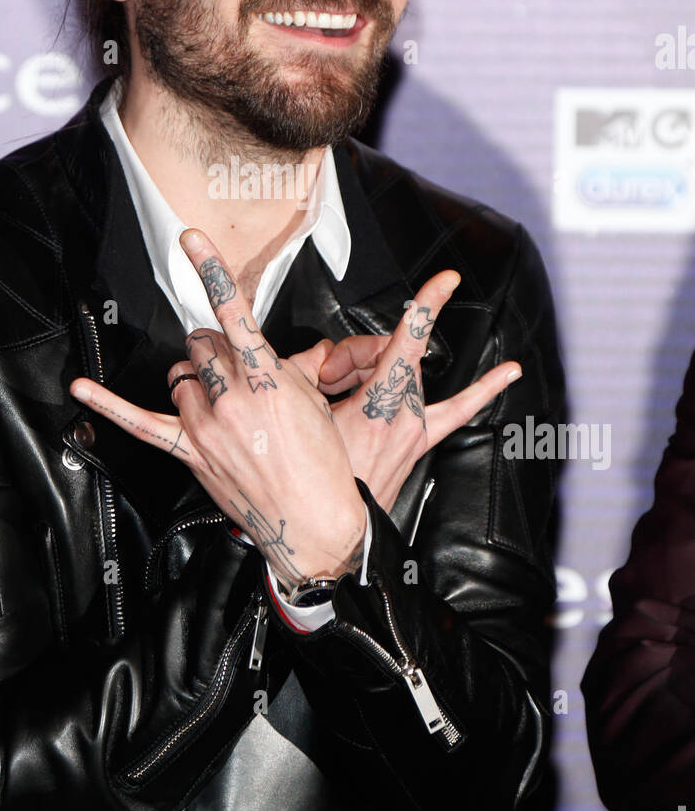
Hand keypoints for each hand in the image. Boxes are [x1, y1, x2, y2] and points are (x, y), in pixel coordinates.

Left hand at [69, 228, 366, 588]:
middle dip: (214, 347)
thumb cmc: (322, 465)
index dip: (211, 270)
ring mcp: (206, 426)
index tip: (191, 238)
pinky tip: (83, 389)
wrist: (314, 522)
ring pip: (180, 374)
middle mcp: (231, 398)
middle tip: (235, 369)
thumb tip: (287, 354)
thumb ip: (291, 369)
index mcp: (266, 379)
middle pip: (201, 343)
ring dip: (195, 376)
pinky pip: (140, 424)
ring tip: (220, 397)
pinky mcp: (190, 452)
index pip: (233, 312)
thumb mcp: (314, 402)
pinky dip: (107, 405)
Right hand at [293, 271, 521, 512]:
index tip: (447, 280)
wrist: (331, 529)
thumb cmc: (315, 478)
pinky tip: (510, 373)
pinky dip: (484, 389)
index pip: (406, 343)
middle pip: (390, 354)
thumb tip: (319, 357)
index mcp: (379, 407)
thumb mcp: (301, 416)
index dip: (426, 307)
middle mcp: (405, 415)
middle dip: (353, 356)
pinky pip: (458, 409)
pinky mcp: (419, 440)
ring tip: (336, 392)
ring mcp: (416, 428)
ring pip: (407, 372)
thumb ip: (308, 373)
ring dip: (371, 370)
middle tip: (323, 380)